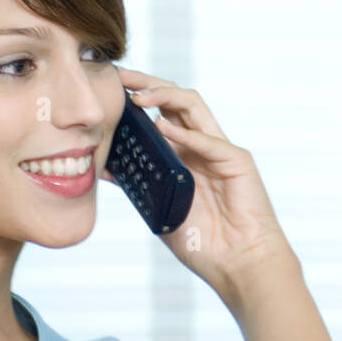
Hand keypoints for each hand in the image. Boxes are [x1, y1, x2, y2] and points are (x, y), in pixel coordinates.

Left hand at [111, 66, 297, 303]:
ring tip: (137, 96)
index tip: (110, 87)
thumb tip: (103, 167)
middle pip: (175, 100)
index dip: (137, 96)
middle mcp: (202, 145)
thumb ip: (138, 185)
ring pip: (193, 106)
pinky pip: (210, 141)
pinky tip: (162, 127)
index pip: (161, 112)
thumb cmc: (202, 242)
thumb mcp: (159, 209)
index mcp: (185, 153)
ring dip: (164, 95)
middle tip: (119, 75)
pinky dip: (185, 133)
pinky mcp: (238, 162)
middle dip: (147, 83)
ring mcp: (221, 150)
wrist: (237, 265)